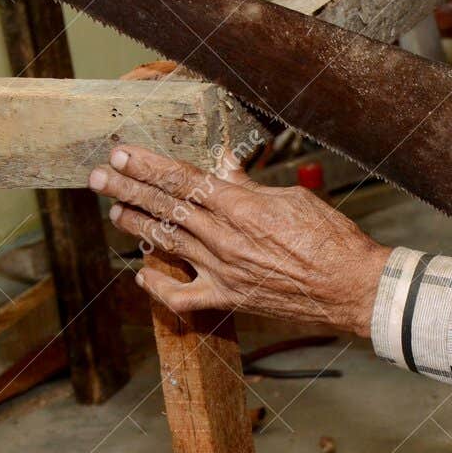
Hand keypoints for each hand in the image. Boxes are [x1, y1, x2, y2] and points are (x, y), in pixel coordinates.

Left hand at [89, 145, 389, 336]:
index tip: (124, 154)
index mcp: (243, 208)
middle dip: (130, 187)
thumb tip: (225, 169)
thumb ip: (251, 186)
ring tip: (114, 209)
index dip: (150, 166)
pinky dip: (159, 287)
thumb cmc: (333, 239)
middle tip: (100, 174)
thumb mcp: (294, 198)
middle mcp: (226, 239)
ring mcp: (223, 272)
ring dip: (136, 225)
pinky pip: (183, 296)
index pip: (185, 180)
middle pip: (167, 208)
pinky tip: (142, 276)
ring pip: (168, 243)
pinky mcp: (230, 298)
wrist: (351, 286)